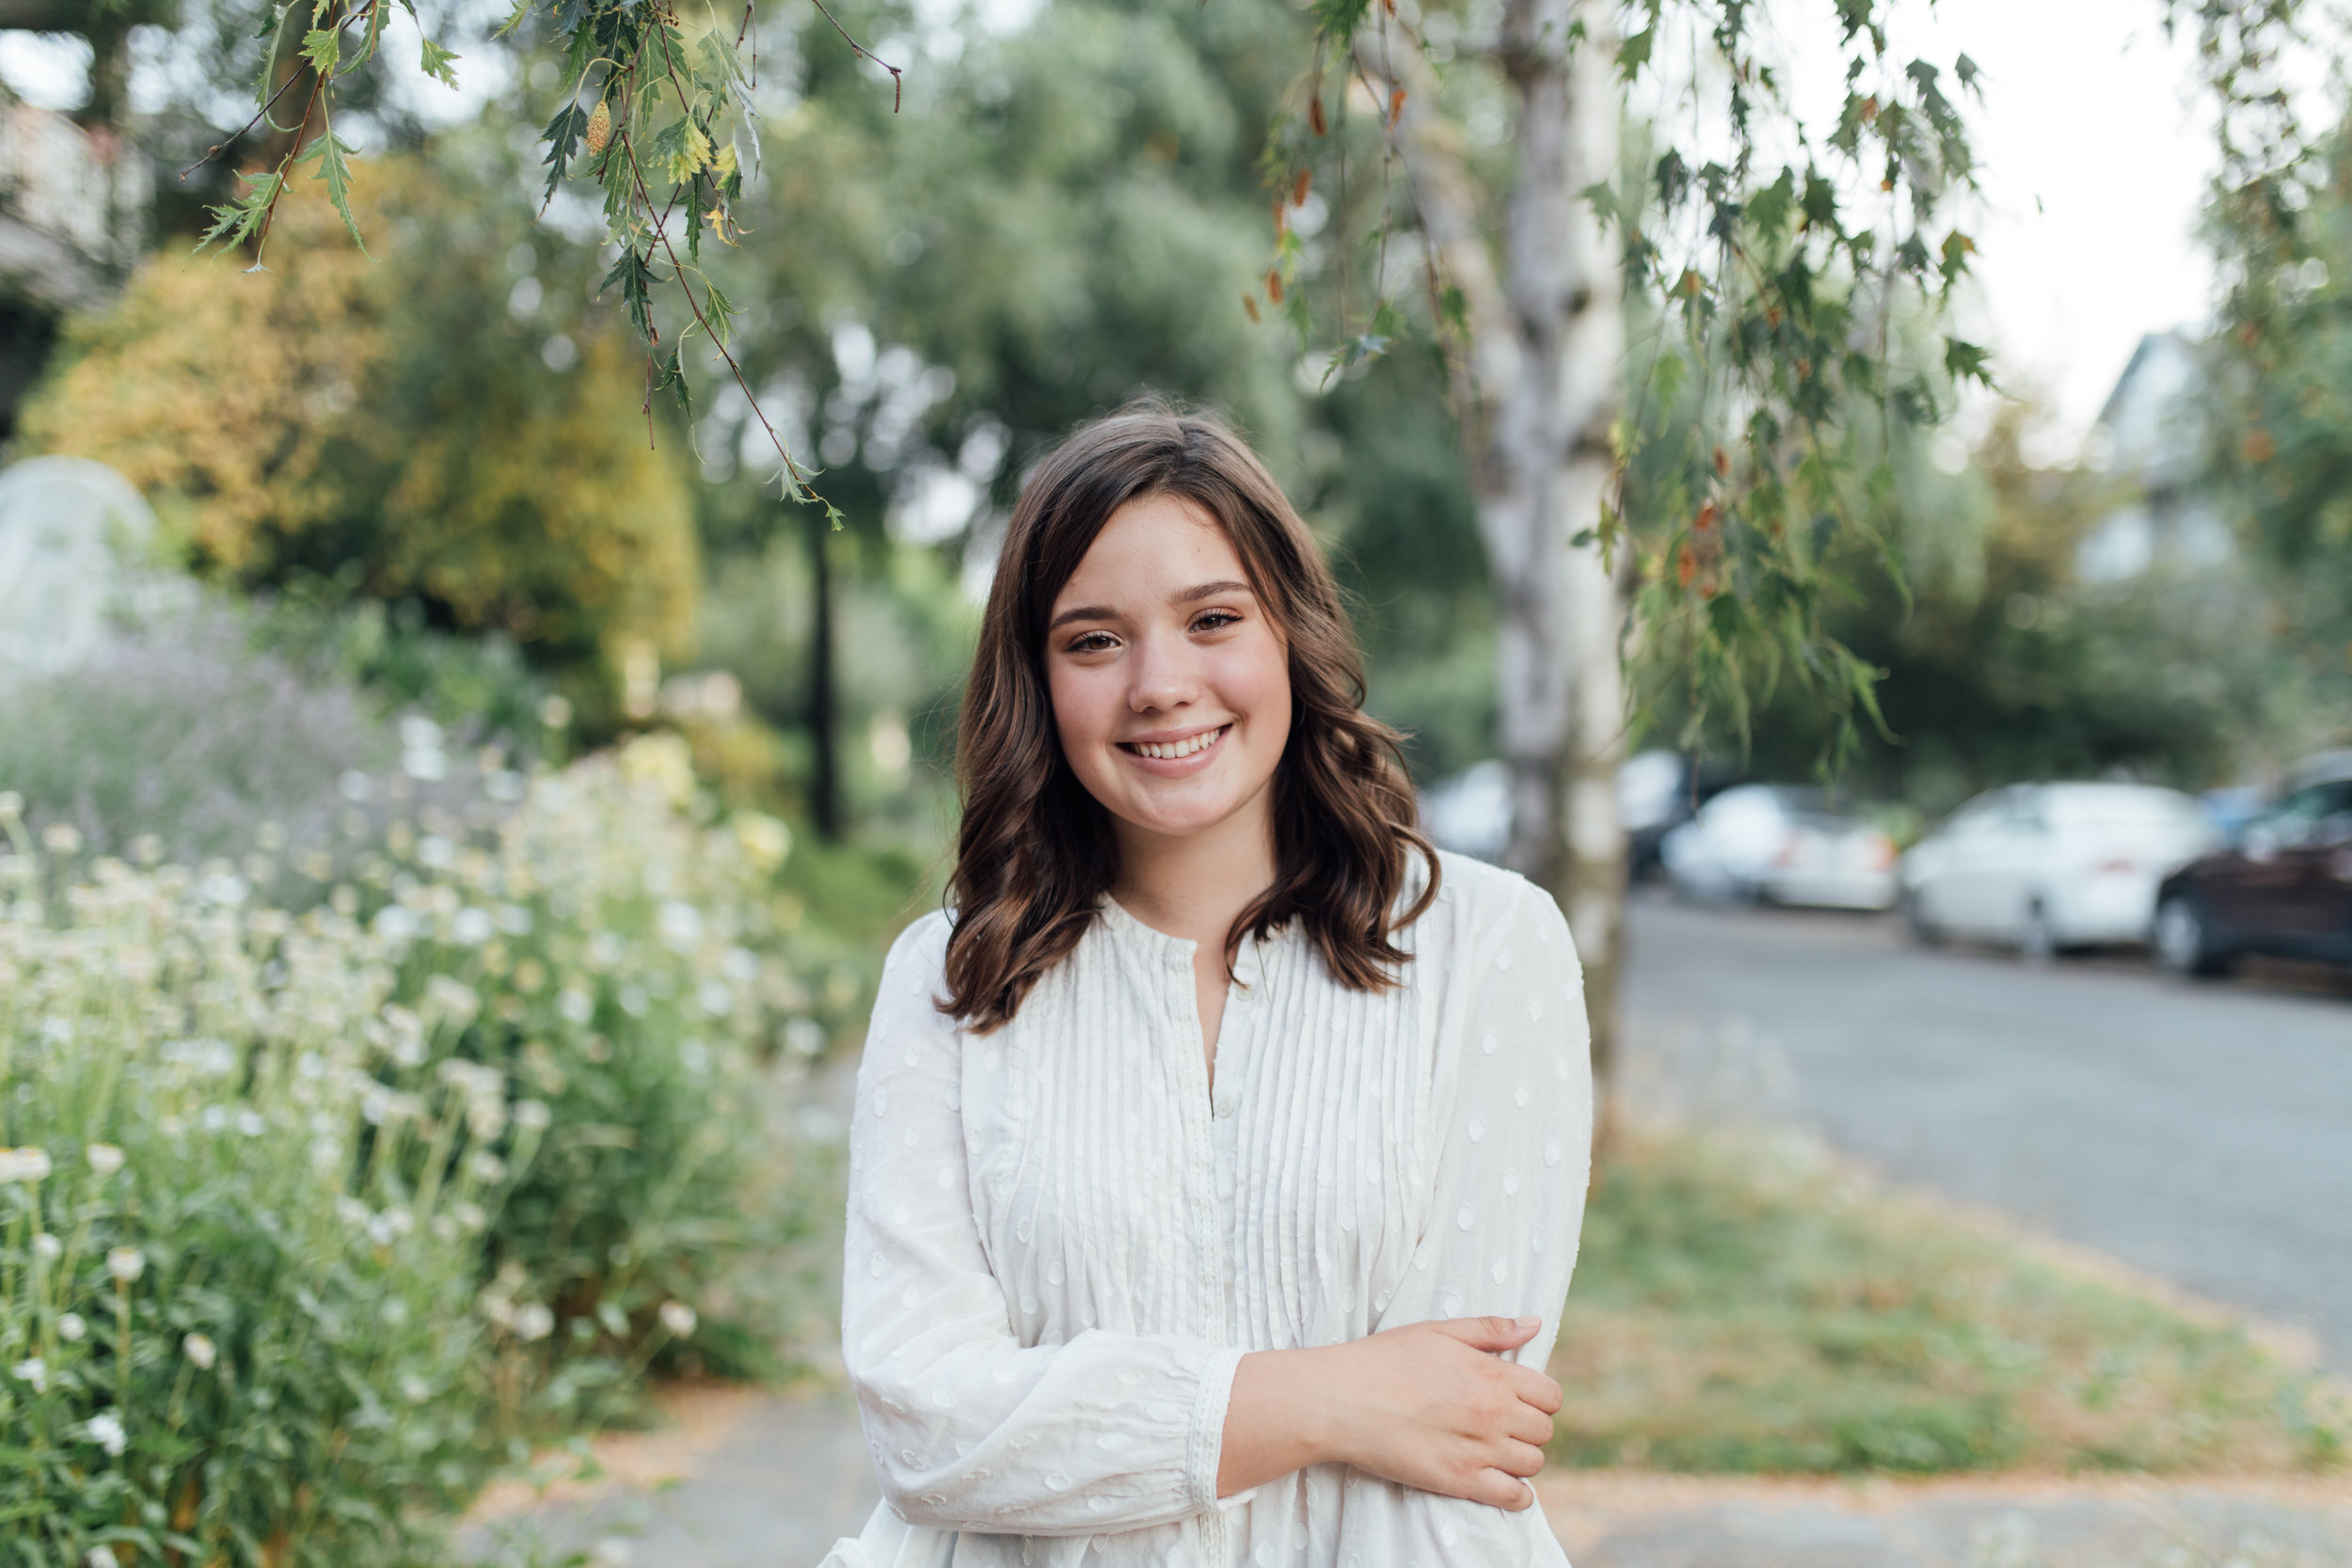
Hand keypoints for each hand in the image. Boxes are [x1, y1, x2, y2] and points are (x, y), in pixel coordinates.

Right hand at [1317, 1316, 1561, 1509]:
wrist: (1341, 1399)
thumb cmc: (1384, 1360)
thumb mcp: (1438, 1331)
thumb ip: (1491, 1329)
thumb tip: (1535, 1324)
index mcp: (1492, 1374)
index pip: (1551, 1396)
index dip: (1538, 1398)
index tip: (1517, 1401)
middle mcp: (1493, 1412)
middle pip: (1544, 1431)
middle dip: (1528, 1427)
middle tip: (1500, 1425)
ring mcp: (1478, 1449)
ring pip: (1533, 1464)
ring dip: (1520, 1459)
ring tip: (1494, 1451)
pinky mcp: (1459, 1480)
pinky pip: (1513, 1497)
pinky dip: (1515, 1494)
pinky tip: (1498, 1481)